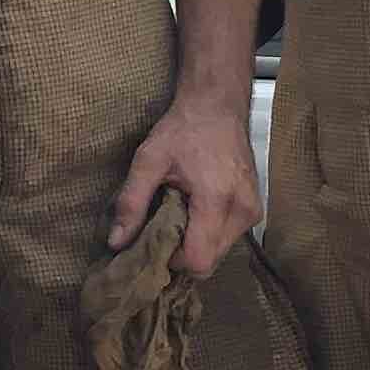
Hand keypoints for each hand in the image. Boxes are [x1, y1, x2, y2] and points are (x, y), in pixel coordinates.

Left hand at [109, 91, 259, 274]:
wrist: (217, 106)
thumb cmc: (183, 129)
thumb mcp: (148, 160)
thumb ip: (131, 202)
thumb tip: (116, 242)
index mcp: (217, 199)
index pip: (199, 261)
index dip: (172, 261)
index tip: (154, 242)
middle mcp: (242, 211)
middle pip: (210, 262)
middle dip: (182, 255)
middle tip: (161, 229)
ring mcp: (252, 211)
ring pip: (219, 254)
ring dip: (195, 245)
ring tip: (178, 216)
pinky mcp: (254, 209)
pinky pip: (228, 239)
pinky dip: (208, 235)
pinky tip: (194, 212)